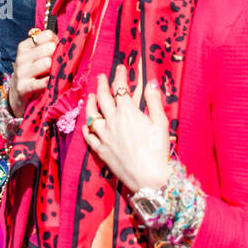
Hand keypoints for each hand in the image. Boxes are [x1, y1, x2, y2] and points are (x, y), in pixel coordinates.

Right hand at [8, 30, 57, 116]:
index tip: (57, 51)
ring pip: (47, 63)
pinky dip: (49, 82)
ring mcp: (21, 72)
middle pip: (50, 48)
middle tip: (57, 64)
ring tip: (53, 74)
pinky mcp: (23, 87)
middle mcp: (21, 57)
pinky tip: (50, 83)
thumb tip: (64, 39)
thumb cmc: (33, 71)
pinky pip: (42, 82)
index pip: (48, 35)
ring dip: (54, 69)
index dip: (57, 42)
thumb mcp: (36, 56)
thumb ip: (48, 44)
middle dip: (57, 56)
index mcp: (25, 46)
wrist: (18, 94)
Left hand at [82, 64, 168, 194]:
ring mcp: (104, 136)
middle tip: (101, 76)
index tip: (120, 67)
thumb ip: (154, 101)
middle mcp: (112, 121)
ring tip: (90, 96)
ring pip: (92, 115)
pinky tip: (86, 125)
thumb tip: (151, 82)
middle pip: (103, 98)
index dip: (120, 75)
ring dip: (90, 103)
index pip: (120, 88)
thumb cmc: (158, 151)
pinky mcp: (101, 150)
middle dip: (102, 84)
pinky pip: (89, 136)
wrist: (148, 180)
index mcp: (127, 112)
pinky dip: (87, 128)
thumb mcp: (160, 123)